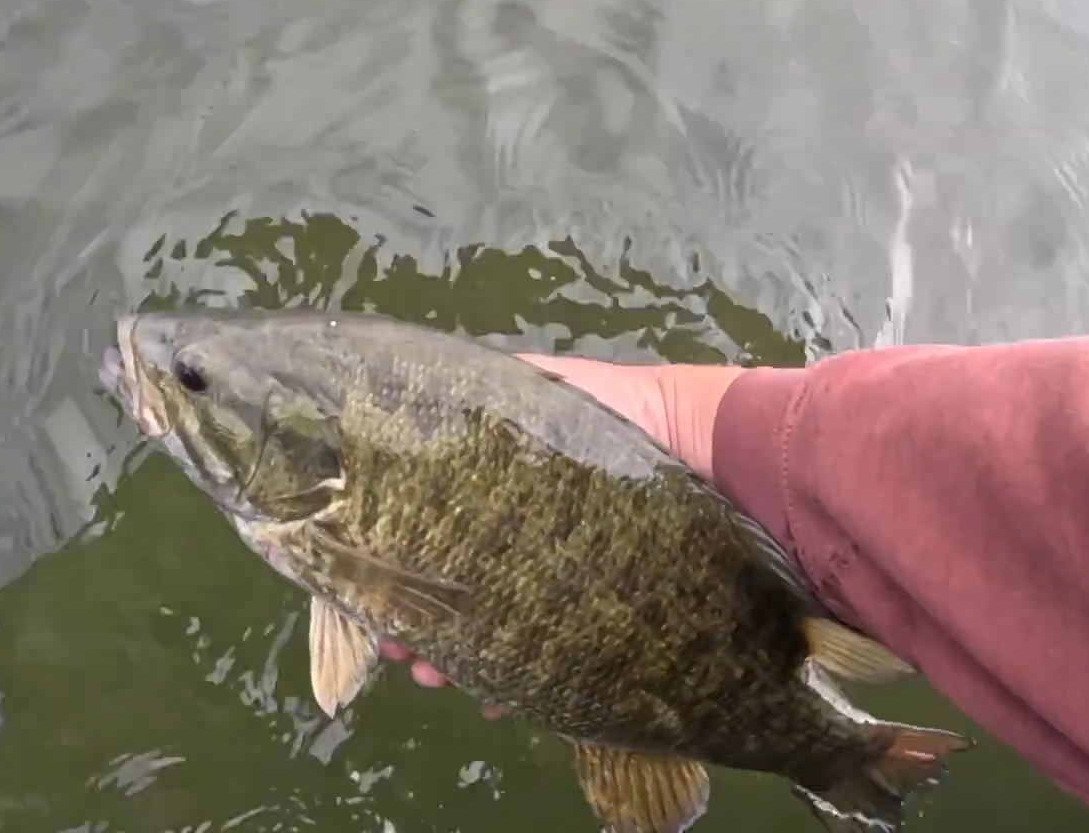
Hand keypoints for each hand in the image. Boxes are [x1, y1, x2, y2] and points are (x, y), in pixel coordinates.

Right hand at [378, 354, 745, 712]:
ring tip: (436, 679)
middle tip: (395, 650)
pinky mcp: (604, 608)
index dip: (394, 551)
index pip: (433, 519)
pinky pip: (550, 649)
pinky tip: (498, 697)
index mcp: (505, 478)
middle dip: (420, 613)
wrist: (721, 456)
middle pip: (459, 574)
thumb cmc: (625, 414)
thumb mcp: (538, 391)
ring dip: (458, 651)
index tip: (368, 585)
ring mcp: (564, 570)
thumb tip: (390, 414)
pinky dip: (517, 673)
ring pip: (497, 617)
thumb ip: (471, 404)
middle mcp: (529, 527)